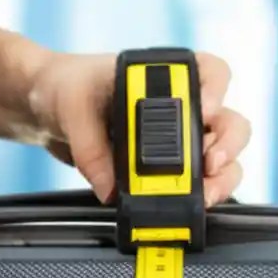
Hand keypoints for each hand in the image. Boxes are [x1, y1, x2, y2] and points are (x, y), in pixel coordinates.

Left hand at [28, 51, 251, 205]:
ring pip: (223, 159)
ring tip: (204, 194)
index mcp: (163, 77)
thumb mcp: (71, 108)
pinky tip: (191, 204)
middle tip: (210, 163)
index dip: (217, 91)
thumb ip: (90, 147)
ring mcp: (180, 140)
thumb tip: (110, 188)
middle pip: (228, 122)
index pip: (210, 72)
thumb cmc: (67, 89)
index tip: (204, 112)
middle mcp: (181, 107)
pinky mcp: (169, 170)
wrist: (49, 111)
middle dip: (227, 146)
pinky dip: (202, 197)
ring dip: (221, 178)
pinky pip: (199, 184)